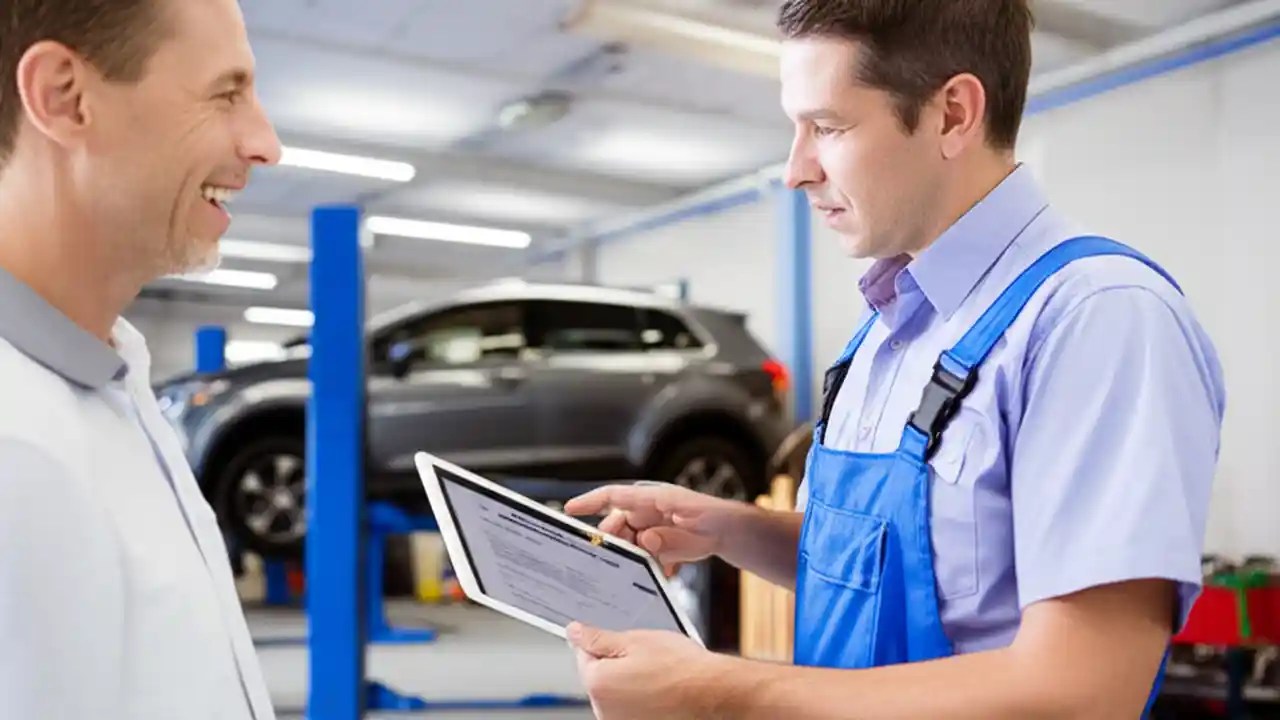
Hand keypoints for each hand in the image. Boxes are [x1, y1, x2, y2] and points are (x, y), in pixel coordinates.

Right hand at [564, 482, 743, 575]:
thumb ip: (669, 539)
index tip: (570, 510)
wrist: (729, 532)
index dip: (589, 502)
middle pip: (618, 523)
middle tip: (622, 556)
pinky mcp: (657, 538)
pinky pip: (642, 550)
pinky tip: (666, 569)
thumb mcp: (693, 533)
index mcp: (654, 498)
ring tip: (652, 565)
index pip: (614, 496)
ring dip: (635, 556)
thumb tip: (645, 540)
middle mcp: (648, 508)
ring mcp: (651, 523)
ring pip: (629, 541)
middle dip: (616, 541)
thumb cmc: (714, 522)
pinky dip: (650, 562)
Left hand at [568, 622, 730, 719]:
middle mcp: (603, 709)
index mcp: (597, 683)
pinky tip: (660, 688)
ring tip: (658, 673)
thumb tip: (574, 631)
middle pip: (598, 675)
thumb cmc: (680, 667)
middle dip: (616, 662)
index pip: (582, 653)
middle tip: (646, 655)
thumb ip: (598, 637)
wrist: (712, 693)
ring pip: (615, 691)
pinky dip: (640, 696)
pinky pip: (630, 706)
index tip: (620, 640)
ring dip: (629, 680)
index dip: (602, 641)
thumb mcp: (635, 640)